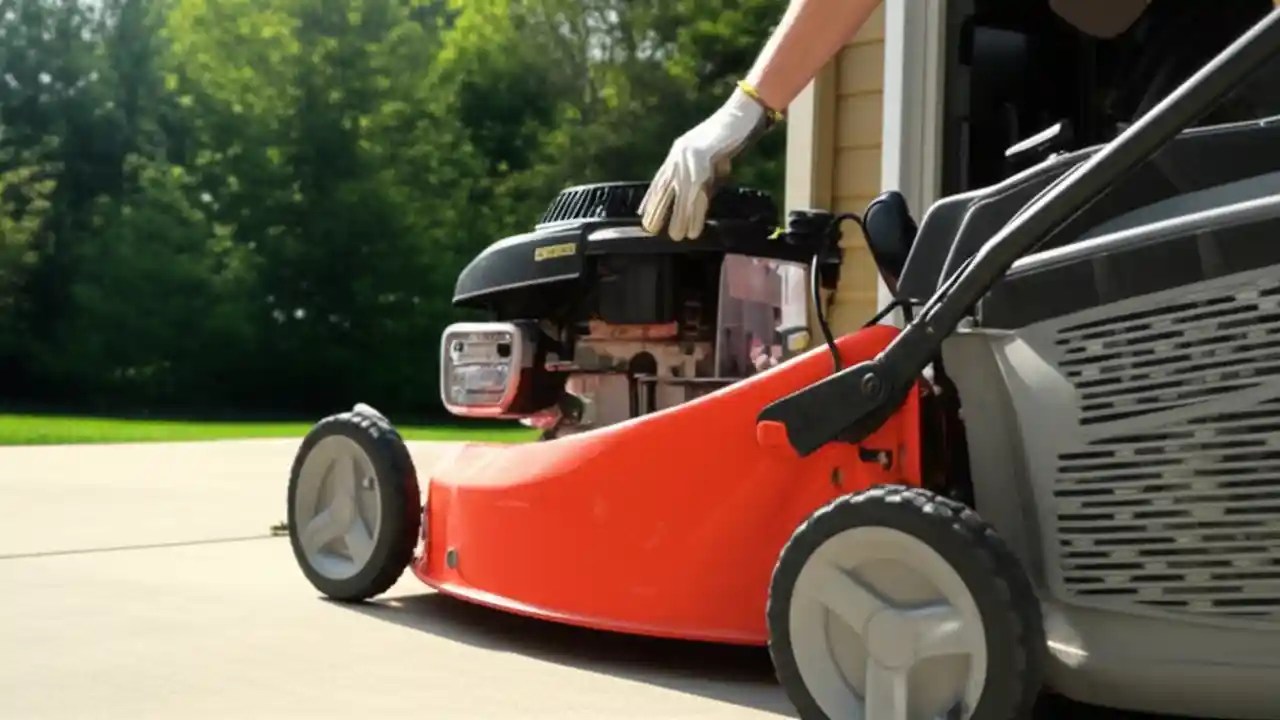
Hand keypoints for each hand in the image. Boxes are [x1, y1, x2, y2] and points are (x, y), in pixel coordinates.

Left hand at [639, 87, 770, 240]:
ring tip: (676, 236)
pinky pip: (697, 193)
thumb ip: (705, 175)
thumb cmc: (731, 132)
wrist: (743, 112)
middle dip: (658, 209)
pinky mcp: (703, 161)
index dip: (652, 196)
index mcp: (679, 151)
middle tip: (651, 229)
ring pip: (681, 195)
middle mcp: (680, 155)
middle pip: (665, 187)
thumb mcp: (712, 156)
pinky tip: (694, 228)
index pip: (661, 178)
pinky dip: (695, 214)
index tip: (642, 212)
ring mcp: (689, 158)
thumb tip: (701, 197)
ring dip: (678, 218)